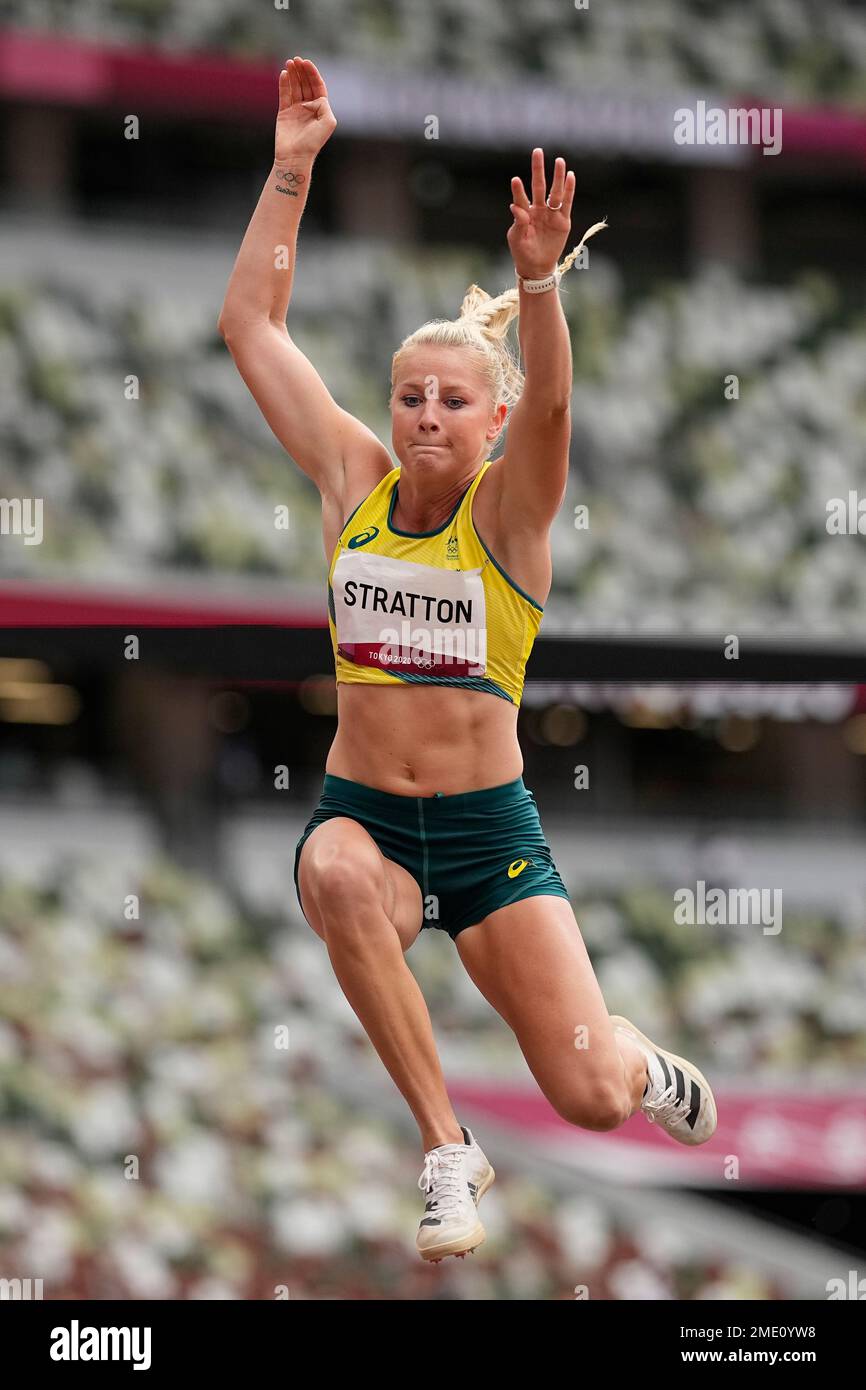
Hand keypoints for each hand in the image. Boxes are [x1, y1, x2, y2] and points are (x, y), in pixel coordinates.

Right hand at [275, 56, 336, 162]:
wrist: (295, 156)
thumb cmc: (313, 142)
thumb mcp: (328, 122)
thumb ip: (325, 105)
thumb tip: (315, 97)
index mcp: (321, 109)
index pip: (317, 86)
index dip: (313, 74)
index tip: (307, 63)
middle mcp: (309, 108)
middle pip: (305, 84)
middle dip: (301, 71)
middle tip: (296, 59)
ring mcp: (296, 110)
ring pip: (294, 87)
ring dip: (293, 74)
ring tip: (289, 63)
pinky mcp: (284, 113)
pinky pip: (284, 95)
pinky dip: (284, 84)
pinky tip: (284, 74)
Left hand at [507, 148, 575, 279]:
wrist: (537, 266)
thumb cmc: (523, 252)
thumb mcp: (516, 239)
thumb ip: (517, 222)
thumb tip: (515, 207)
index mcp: (524, 213)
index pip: (520, 198)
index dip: (518, 190)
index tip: (516, 180)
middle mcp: (538, 210)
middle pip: (539, 186)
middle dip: (538, 170)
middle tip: (537, 151)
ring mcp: (551, 214)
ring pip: (555, 192)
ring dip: (557, 177)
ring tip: (559, 161)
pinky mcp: (563, 221)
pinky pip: (566, 203)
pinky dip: (569, 190)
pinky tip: (570, 176)